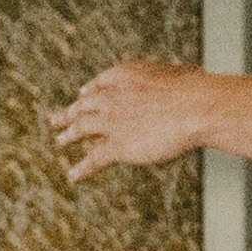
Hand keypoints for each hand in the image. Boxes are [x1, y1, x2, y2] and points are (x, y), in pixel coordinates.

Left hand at [53, 60, 225, 173]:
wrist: (194, 107)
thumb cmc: (195, 90)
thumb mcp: (175, 75)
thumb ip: (165, 80)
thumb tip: (179, 80)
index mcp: (123, 75)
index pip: (98, 84)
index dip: (89, 91)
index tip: (83, 94)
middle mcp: (110, 97)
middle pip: (83, 105)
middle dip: (69, 113)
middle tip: (56, 118)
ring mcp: (110, 122)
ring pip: (81, 129)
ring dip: (68, 136)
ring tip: (59, 141)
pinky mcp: (116, 146)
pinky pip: (93, 159)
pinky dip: (82, 168)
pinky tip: (73, 175)